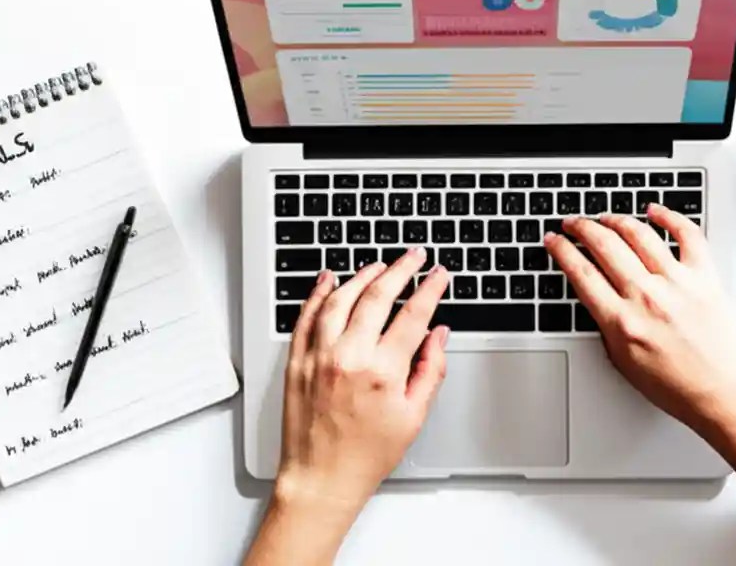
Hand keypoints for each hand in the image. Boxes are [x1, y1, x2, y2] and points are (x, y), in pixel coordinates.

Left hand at [277, 249, 449, 510]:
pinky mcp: (296, 361)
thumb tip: (439, 335)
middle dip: (401, 270)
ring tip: (379, 266)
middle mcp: (348, 357)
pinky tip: (329, 279)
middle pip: (377, 296)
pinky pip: (306, 316)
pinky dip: (318, 293)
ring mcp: (318, 356)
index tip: (438, 276)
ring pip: (340, 298)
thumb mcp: (413, 416)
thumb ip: (431, 370)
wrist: (321, 479)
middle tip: (413, 257)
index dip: (430, 289)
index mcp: (382, 372)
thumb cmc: (366, 455)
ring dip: (362, 276)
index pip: (413, 315)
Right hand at [545, 204, 735, 434]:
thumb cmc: (677, 386)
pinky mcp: (705, 276)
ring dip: (615, 219)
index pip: (581, 273)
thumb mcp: (623, 362)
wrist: (723, 394)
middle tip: (573, 223)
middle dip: (581, 228)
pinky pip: (686, 233)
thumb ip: (607, 325)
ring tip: (606, 217)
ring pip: (638, 233)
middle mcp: (647, 297)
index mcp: (622, 322)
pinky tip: (655, 211)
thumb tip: (596, 296)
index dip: (561, 250)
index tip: (554, 240)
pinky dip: (669, 216)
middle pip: (604, 245)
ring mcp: (678, 283)